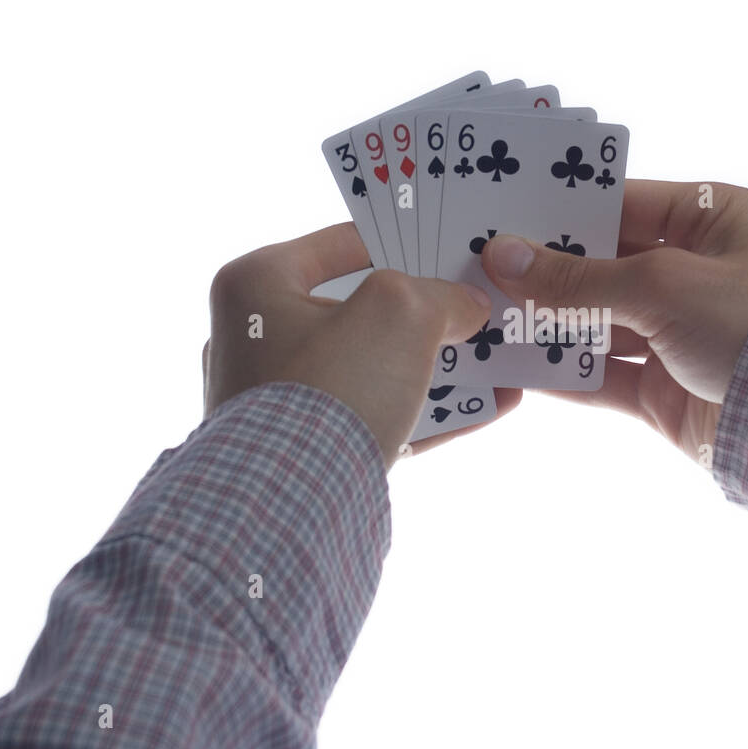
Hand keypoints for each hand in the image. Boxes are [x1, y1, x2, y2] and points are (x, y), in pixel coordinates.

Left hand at [203, 222, 520, 466]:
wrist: (292, 505)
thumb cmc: (331, 388)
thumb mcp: (401, 312)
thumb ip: (441, 295)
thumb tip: (469, 306)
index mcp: (256, 285)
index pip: (344, 244)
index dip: (406, 243)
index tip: (453, 250)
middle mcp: (254, 338)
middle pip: (360, 310)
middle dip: (426, 311)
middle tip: (474, 305)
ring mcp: (276, 400)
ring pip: (373, 367)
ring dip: (435, 363)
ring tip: (493, 357)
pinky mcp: (304, 450)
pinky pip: (377, 415)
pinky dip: (428, 409)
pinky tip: (489, 405)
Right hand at [480, 180, 747, 460]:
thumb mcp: (664, 284)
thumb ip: (579, 277)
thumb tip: (503, 257)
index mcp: (711, 220)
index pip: (622, 203)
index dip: (561, 211)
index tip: (500, 215)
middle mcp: (694, 272)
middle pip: (602, 264)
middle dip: (544, 269)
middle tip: (475, 263)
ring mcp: (678, 334)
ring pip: (596, 322)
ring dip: (545, 322)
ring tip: (481, 314)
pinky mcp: (665, 390)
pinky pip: (601, 375)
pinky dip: (561, 372)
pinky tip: (512, 364)